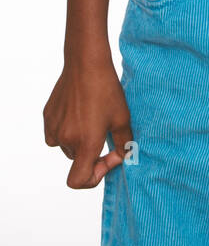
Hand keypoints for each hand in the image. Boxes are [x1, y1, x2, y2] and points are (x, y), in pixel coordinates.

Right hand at [43, 62, 133, 188]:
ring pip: (67, 147)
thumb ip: (124, 144)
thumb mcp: (123, 118)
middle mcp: (66, 140)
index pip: (78, 181)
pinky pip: (56, 134)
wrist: (86, 63)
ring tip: (92, 117)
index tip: (106, 158)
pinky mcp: (47, 117)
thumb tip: (121, 157)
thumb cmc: (106, 89)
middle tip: (105, 132)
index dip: (94, 177)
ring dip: (79, 140)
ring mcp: (54, 128)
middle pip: (77, 161)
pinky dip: (67, 130)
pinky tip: (79, 112)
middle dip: (91, 152)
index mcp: (85, 143)